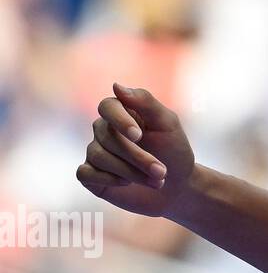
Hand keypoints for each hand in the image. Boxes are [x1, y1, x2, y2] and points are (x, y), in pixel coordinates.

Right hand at [75, 83, 196, 219]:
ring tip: (157, 180)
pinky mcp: (90, 174)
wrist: (177, 186)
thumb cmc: (174, 150)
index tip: (139, 136)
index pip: (107, 106)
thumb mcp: (167, 124)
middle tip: (162, 171)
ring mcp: (95, 151)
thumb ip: (145, 102)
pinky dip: (108, 179)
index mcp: (123, 112)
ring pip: (98, 156)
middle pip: (107, 137)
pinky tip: (127, 184)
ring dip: (130, 171)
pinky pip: (85, 173)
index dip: (120, 120)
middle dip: (137, 157)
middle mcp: (104, 129)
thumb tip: (115, 86)